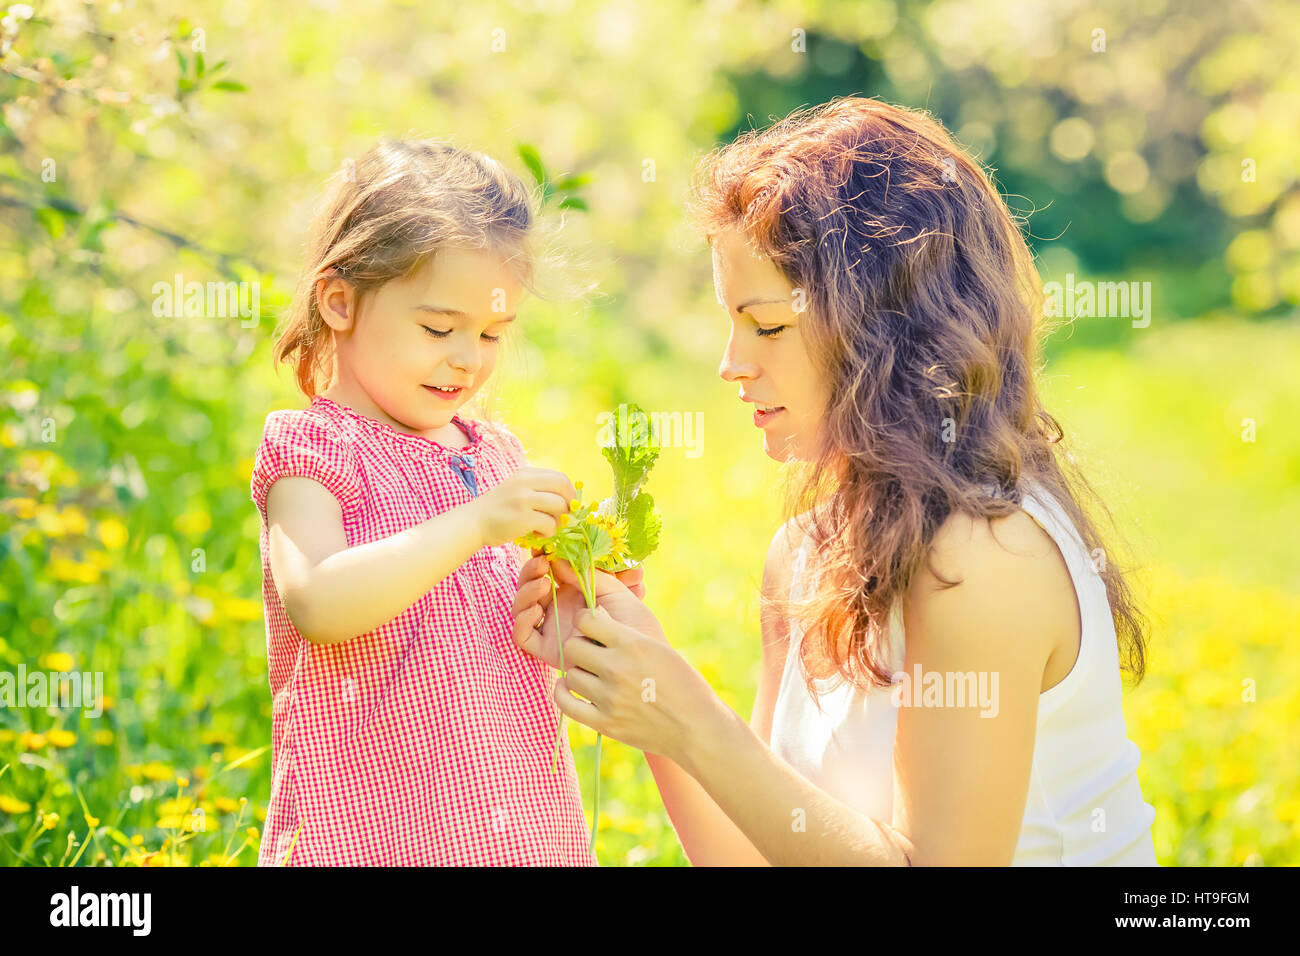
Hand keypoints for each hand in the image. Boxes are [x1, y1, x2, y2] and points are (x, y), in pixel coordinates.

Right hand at [472, 466, 577, 547]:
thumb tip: (566, 501)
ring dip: (559, 520)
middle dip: (569, 503)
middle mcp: (525, 482)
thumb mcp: (515, 490)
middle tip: (564, 517)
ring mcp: (523, 499)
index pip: (560, 477)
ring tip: (548, 527)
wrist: (472, 523)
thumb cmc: (497, 510)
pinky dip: (549, 532)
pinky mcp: (522, 517)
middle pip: (563, 486)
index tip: (567, 505)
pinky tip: (538, 534)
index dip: (569, 493)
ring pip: (559, 506)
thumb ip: (536, 490)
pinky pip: (550, 524)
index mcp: (525, 474)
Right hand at [512, 554, 646, 668]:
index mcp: (572, 590)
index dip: (539, 557)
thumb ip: (587, 574)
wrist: (642, 655)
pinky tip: (536, 611)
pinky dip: (523, 621)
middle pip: (529, 586)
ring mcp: (551, 628)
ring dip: (526, 593)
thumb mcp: (614, 590)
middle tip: (541, 564)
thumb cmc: (633, 620)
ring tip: (544, 584)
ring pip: (522, 608)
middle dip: (529, 573)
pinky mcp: (546, 649)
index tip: (542, 546)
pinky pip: (523, 636)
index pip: (546, 570)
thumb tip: (558, 559)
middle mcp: (558, 608)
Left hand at [544, 584, 718, 760]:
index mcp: (633, 644)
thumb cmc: (682, 683)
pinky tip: (571, 688)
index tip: (592, 627)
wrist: (696, 727)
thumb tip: (593, 617)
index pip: (586, 619)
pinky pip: (566, 703)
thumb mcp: (658, 648)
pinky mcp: (605, 723)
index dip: (585, 620)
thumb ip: (625, 635)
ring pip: (570, 675)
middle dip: (579, 646)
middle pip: (572, 646)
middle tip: (592, 653)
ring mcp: (609, 698)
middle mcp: (617, 669)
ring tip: (593, 676)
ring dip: (578, 673)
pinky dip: (564, 693)